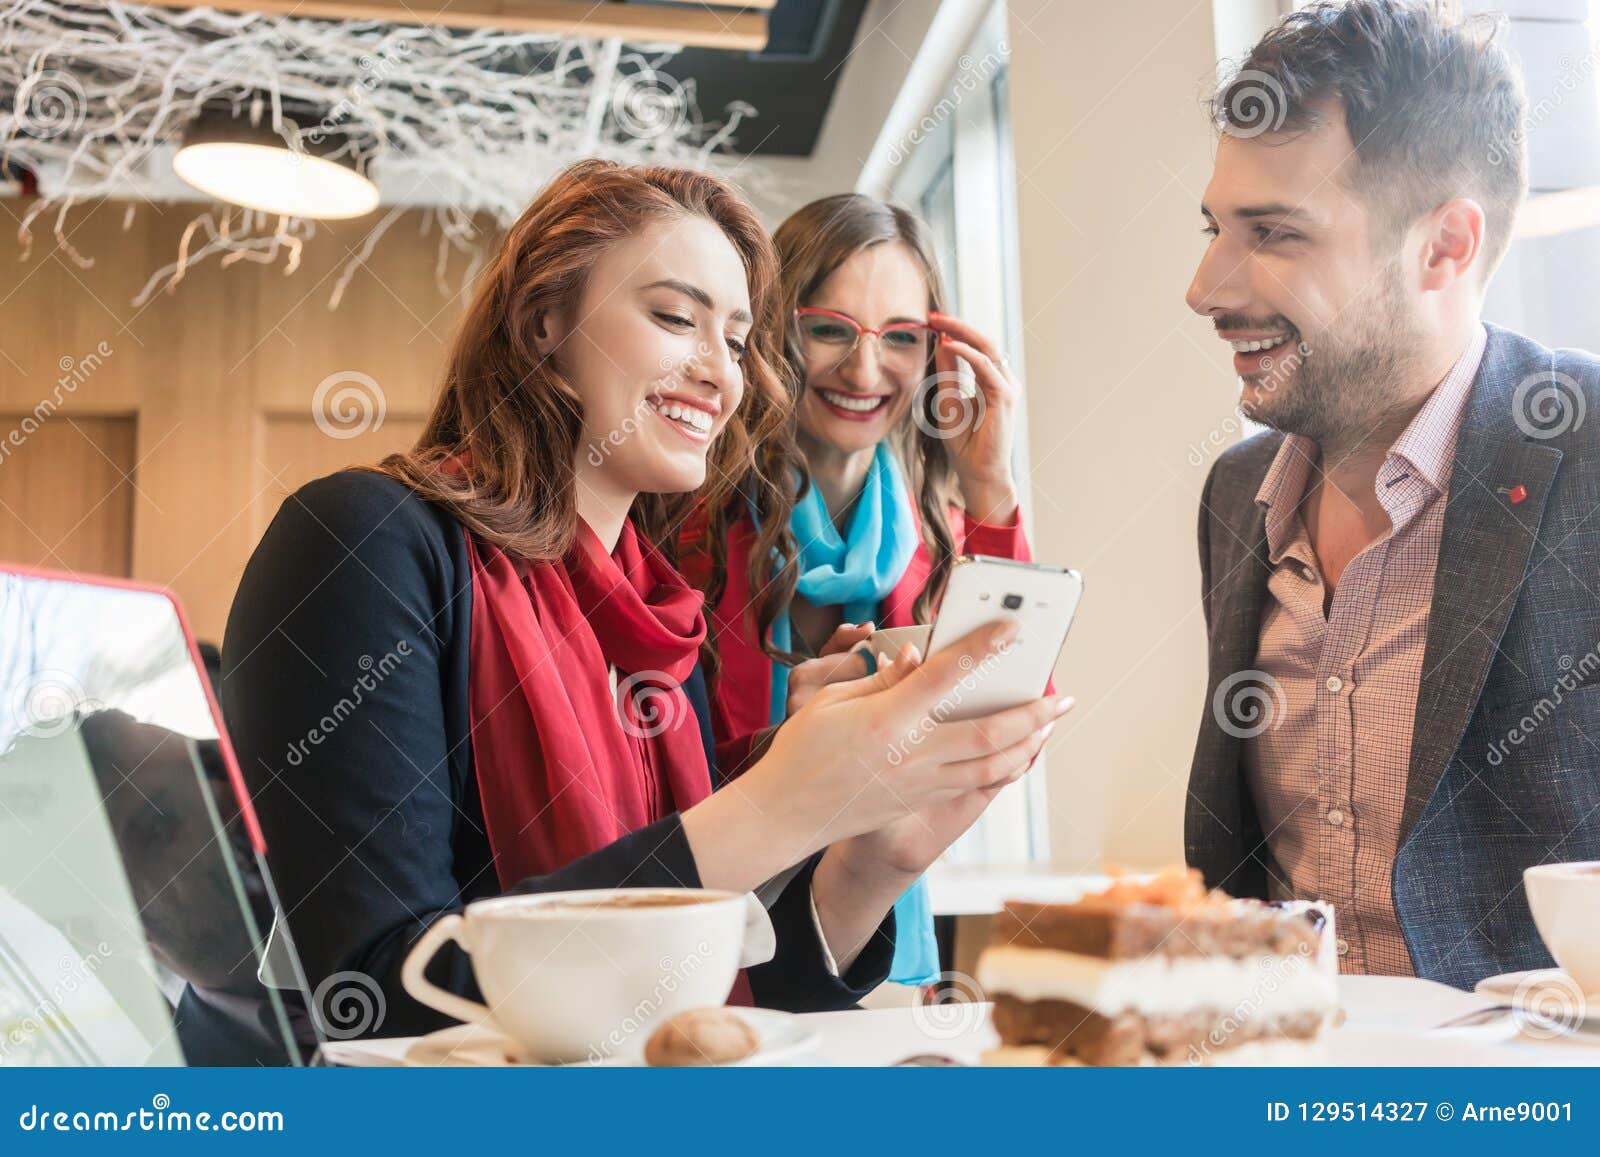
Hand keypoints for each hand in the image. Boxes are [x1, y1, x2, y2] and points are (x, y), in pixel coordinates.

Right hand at [680, 620, 1069, 894]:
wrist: (786, 814)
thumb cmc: (802, 751)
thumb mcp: (831, 702)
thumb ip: (883, 681)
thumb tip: (918, 661)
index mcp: (887, 720)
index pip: (946, 676)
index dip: (982, 648)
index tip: (1011, 628)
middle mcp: (911, 755)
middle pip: (988, 731)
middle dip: (1031, 711)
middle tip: (1060, 694)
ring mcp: (919, 783)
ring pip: (991, 765)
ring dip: (1029, 743)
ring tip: (1050, 722)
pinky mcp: (920, 801)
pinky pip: (976, 783)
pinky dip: (1005, 766)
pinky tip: (1019, 753)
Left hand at [927, 311, 1019, 524]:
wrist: (976, 471)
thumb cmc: (964, 442)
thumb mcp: (947, 400)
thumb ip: (948, 372)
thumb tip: (944, 342)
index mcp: (991, 381)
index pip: (975, 347)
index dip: (955, 331)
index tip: (931, 320)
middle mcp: (1003, 381)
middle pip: (983, 341)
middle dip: (958, 325)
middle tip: (933, 315)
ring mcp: (1006, 388)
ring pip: (987, 348)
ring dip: (962, 332)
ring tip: (939, 323)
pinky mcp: (1004, 397)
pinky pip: (985, 367)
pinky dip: (968, 353)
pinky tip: (950, 344)